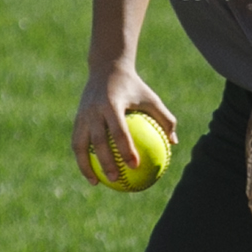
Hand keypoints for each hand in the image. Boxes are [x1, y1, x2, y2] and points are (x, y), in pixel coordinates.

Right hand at [71, 65, 177, 185]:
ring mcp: (83, 114)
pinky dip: (81, 159)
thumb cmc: (134, 87)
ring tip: (96, 183)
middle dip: (105, 161)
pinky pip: (77, 142)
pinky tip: (91, 173)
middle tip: (116, 179)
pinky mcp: (77, 119)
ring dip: (86, 165)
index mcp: (112, 104)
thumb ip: (165, 118)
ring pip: (80, 144)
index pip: (119, 130)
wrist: (106, 68)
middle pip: (98, 140)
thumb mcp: (152, 98)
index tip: (135, 166)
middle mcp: (94, 110)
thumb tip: (174, 142)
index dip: (126, 149)